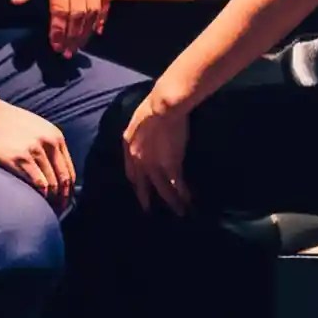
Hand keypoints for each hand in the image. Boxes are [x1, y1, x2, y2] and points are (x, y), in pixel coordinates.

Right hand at [0, 98, 74, 210]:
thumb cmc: (8, 124)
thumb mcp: (37, 128)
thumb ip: (49, 146)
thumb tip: (57, 173)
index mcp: (56, 136)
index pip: (69, 170)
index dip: (69, 190)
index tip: (65, 202)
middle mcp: (49, 142)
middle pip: (63, 179)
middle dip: (63, 199)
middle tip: (58, 211)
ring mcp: (35, 151)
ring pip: (51, 184)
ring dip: (51, 201)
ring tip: (47, 210)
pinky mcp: (19, 158)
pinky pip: (37, 183)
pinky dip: (40, 196)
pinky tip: (36, 202)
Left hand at [12, 0, 110, 57]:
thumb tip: (17, 1)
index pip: (59, 9)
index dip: (57, 30)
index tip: (54, 45)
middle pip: (77, 14)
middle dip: (71, 36)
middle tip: (66, 52)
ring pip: (93, 10)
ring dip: (86, 31)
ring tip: (79, 46)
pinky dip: (102, 16)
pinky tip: (97, 30)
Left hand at [122, 91, 191, 215]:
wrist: (163, 108)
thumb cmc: (153, 106)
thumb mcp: (138, 120)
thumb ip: (140, 132)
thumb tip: (144, 137)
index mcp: (129, 147)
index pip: (131, 171)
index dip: (136, 181)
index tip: (139, 188)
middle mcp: (138, 160)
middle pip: (142, 185)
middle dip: (146, 199)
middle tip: (148, 211)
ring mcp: (154, 165)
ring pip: (162, 189)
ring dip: (171, 201)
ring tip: (178, 211)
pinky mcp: (170, 165)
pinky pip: (176, 184)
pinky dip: (183, 193)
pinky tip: (188, 200)